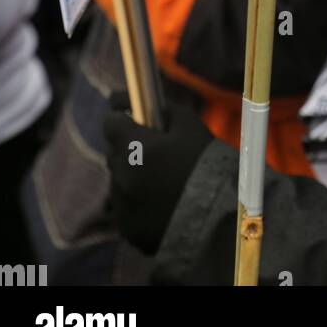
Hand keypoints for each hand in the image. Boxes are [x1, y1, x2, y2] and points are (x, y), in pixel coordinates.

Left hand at [103, 93, 213, 253]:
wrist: (217, 217)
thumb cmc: (206, 163)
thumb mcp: (190, 125)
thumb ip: (161, 109)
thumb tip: (132, 98)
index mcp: (134, 146)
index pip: (110, 123)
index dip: (122, 119)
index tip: (132, 118)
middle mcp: (121, 175)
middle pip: (114, 153)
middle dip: (129, 148)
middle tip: (156, 151)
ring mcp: (122, 204)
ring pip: (119, 181)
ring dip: (133, 176)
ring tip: (162, 180)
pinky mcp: (127, 228)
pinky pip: (125, 208)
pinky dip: (137, 202)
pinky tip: (161, 202)